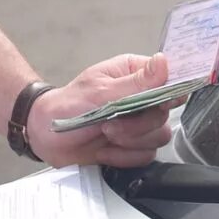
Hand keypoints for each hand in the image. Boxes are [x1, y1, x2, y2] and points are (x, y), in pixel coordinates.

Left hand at [26, 53, 175, 167]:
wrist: (46, 135)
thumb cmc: (67, 105)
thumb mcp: (100, 91)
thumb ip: (136, 82)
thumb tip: (163, 62)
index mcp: (133, 73)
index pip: (169, 78)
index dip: (172, 92)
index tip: (161, 103)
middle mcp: (140, 96)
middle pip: (165, 114)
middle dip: (138, 125)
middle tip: (110, 124)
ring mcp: (138, 122)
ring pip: (159, 136)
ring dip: (130, 141)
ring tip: (105, 134)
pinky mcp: (132, 145)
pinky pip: (146, 155)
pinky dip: (124, 156)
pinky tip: (105, 150)